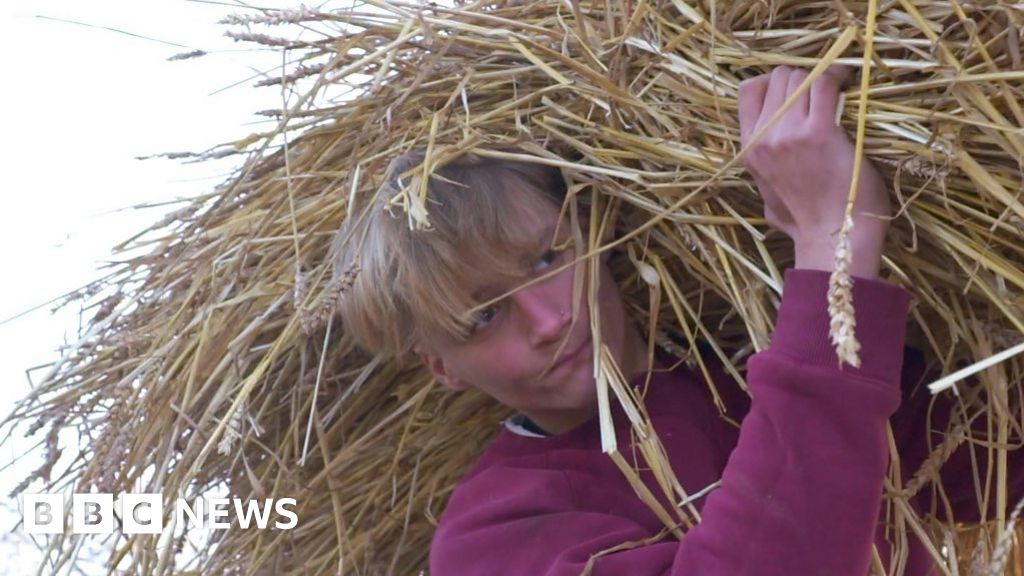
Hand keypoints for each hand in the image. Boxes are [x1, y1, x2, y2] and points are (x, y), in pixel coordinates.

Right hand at [738, 66, 890, 278]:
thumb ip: (766, 171)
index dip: (772, 82)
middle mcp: (764, 137)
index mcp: (748, 149)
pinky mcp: (819, 132)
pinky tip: (850, 89)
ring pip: (801, 76)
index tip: (795, 91)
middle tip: (824, 90)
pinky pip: (825, 84)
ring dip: (822, 77)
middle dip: (803, 78)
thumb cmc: (806, 223)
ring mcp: (789, 133)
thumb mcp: (767, 196)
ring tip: (839, 89)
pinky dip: (839, 79)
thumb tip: (772, 166)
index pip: (747, 90)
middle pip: (778, 77)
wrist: (832, 238)